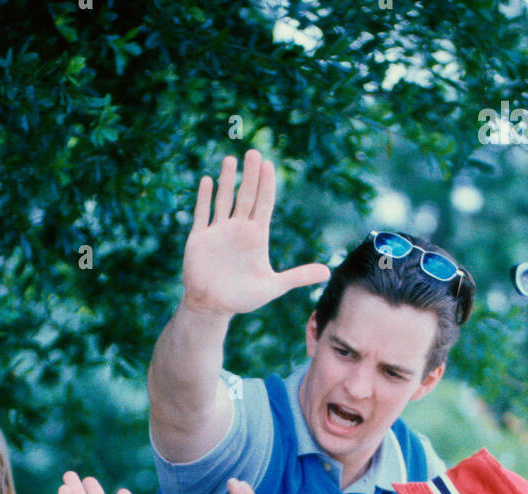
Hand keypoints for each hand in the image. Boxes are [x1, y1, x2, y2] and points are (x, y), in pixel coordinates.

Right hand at [182, 150, 328, 318]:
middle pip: (246, 196)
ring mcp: (218, 231)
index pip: (264, 204)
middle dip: (250, 175)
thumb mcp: (273, 287)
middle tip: (254, 152)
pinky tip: (207, 181)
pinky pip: (202, 214)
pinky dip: (204, 198)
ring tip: (231, 160)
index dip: (266, 184)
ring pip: (223, 199)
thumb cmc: (242, 298)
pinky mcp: (200, 238)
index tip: (269, 164)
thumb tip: (328, 273)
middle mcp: (238, 229)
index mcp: (256, 236)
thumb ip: (298, 277)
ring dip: (227, 180)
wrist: (213, 307)